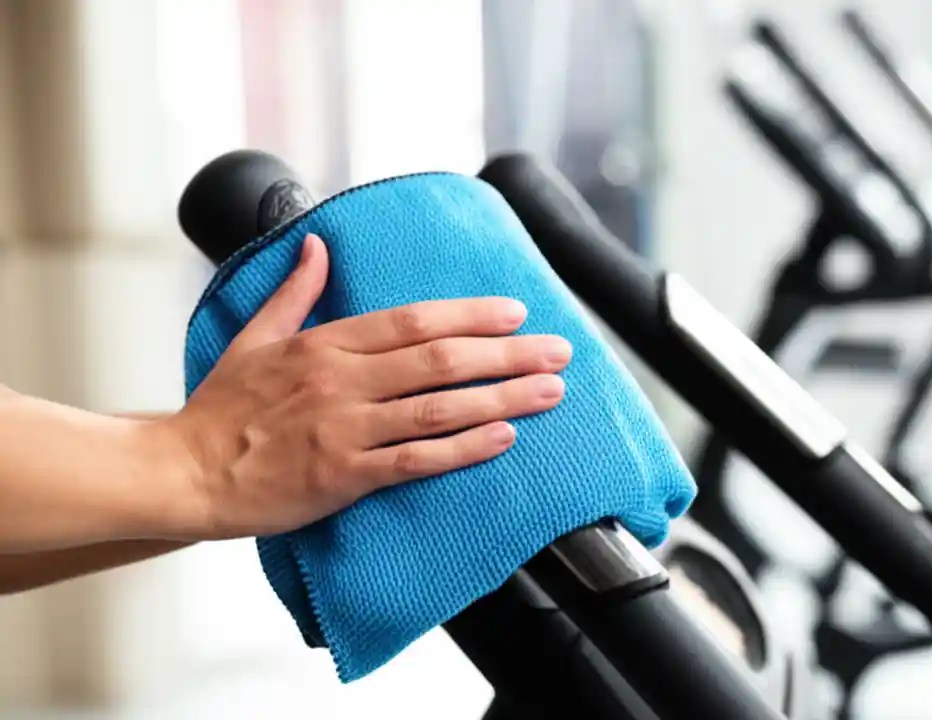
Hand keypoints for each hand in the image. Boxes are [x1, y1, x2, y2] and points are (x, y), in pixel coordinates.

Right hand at [156, 234, 570, 539]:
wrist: (186, 472)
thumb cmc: (222, 407)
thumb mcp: (254, 335)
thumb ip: (295, 290)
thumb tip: (319, 244)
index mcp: (324, 342)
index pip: (412, 320)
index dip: (470, 314)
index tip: (516, 312)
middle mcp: (341, 380)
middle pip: (439, 360)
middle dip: (506, 353)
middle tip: (559, 351)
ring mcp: (344, 428)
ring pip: (437, 408)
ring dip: (500, 397)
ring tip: (549, 391)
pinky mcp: (344, 476)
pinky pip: (415, 460)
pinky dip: (462, 449)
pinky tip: (503, 438)